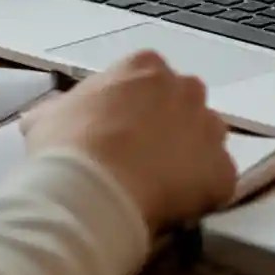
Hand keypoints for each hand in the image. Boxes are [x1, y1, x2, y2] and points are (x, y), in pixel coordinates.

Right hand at [19, 50, 236, 233]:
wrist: (94, 187)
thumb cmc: (67, 145)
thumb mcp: (50, 116)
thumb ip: (68, 109)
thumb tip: (56, 119)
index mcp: (146, 66)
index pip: (148, 79)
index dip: (133, 107)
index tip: (118, 129)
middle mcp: (188, 89)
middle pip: (185, 105)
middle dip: (169, 127)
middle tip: (141, 157)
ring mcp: (211, 129)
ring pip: (207, 140)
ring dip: (190, 157)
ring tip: (158, 185)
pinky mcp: (224, 171)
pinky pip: (216, 180)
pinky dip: (200, 194)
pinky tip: (173, 207)